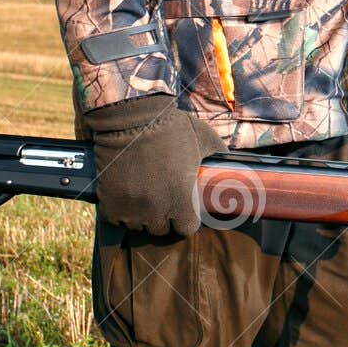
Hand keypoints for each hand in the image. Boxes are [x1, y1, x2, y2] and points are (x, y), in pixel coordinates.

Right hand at [82, 94, 226, 236]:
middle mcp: (155, 210)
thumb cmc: (171, 127)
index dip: (187, 220)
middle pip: (161, 230)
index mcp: (181, 200)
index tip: (185, 210)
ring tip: (145, 198)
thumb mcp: (204, 139)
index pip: (187, 228)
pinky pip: (117, 219)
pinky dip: (121, 212)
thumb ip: (220, 156)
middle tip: (163, 200)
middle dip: (165, 218)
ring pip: (138, 226)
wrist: (131, 117)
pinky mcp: (109, 202)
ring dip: (142, 216)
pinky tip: (127, 197)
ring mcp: (130, 208)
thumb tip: (238, 167)